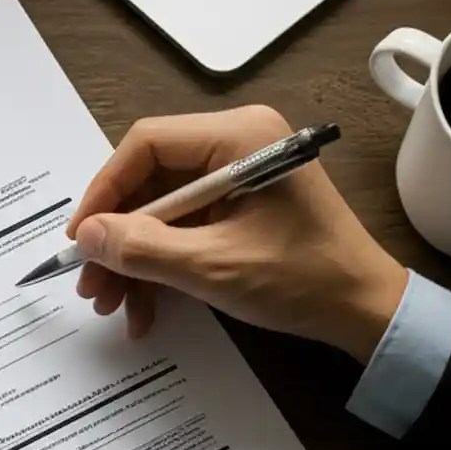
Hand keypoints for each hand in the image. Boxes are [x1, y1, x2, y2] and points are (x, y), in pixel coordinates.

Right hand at [67, 106, 407, 363]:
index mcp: (239, 137)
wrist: (369, 312)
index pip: (146, 144)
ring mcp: (238, 175)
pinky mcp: (239, 204)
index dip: (105, 190)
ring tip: (111, 303)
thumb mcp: (214, 268)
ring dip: (133, 257)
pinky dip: (161, 264)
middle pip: (150, 179)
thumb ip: (143, 249)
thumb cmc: (303, 280)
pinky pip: (184, 226)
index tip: (81, 237)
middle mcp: (237, 143)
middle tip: (90, 282)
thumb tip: (86, 236)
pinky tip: (145, 308)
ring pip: (161, 209)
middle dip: (117, 236)